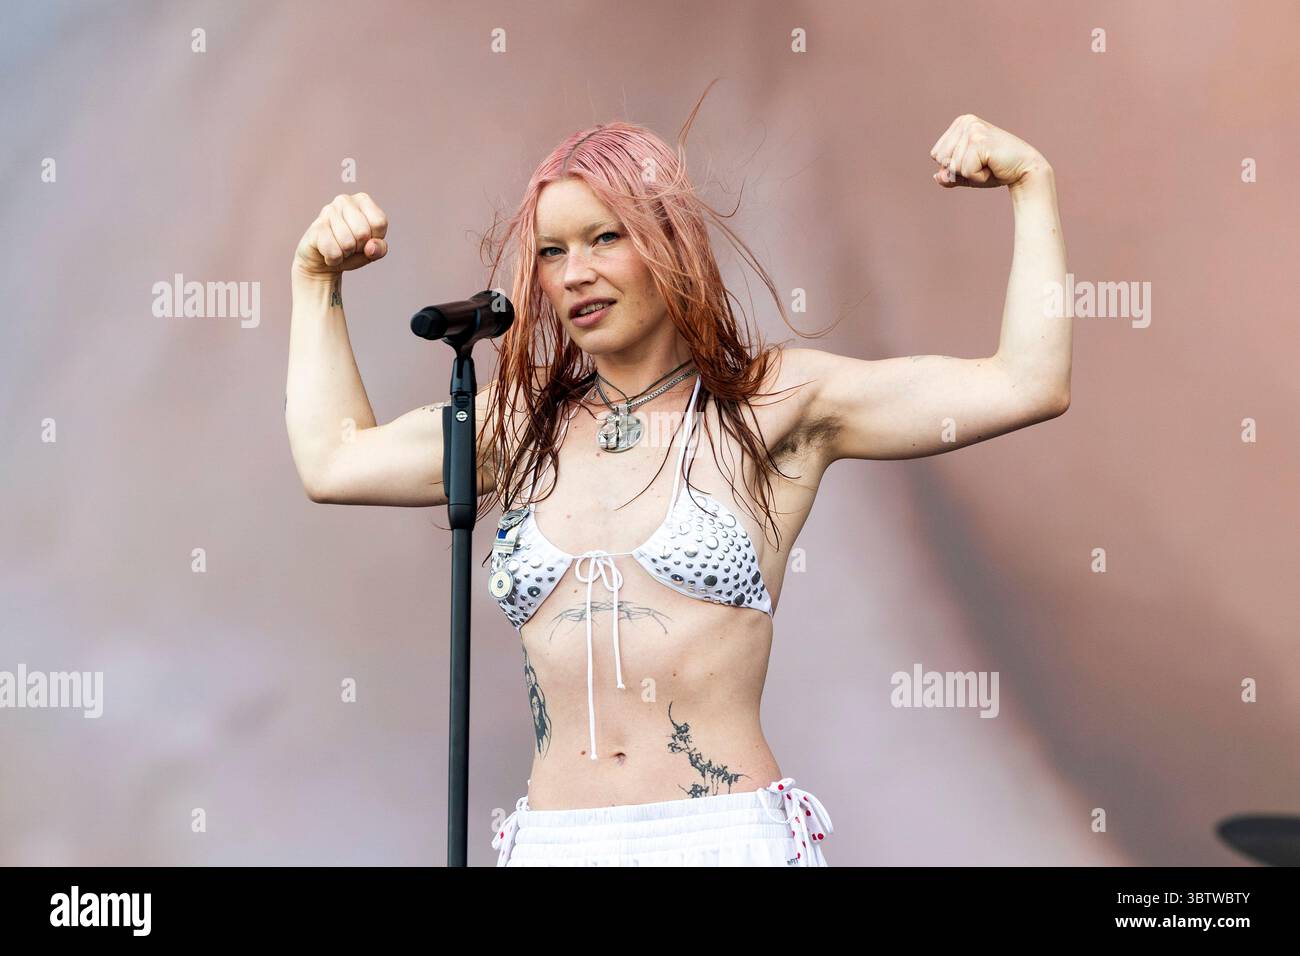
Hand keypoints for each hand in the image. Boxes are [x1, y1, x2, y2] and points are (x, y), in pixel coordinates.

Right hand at [293, 192, 388, 276]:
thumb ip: (380, 248)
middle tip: (351, 246)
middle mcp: (344, 200)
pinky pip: (333, 251)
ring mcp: (328, 211)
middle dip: (359, 247)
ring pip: (347, 243)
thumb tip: (370, 248)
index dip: (375, 238)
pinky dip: (334, 259)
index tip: (366, 240)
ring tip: (339, 248)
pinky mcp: (316, 227)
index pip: (379, 222)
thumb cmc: (352, 250)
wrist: (322, 260)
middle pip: (363, 233)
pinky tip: (328, 253)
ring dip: (345, 254)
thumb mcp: (372, 250)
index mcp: (363, 201)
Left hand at [929, 115, 1047, 187]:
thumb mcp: (967, 174)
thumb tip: (937, 176)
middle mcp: (965, 122)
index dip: (954, 166)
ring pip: (953, 166)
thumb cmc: (996, 170)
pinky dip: (978, 177)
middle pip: (942, 160)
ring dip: (971, 174)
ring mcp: (973, 129)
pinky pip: (965, 170)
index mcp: (960, 123)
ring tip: (989, 164)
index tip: (976, 160)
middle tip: (984, 163)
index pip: (936, 154)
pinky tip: (993, 167)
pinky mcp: (980, 141)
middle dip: (961, 170)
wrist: (1025, 170)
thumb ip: (949, 175)